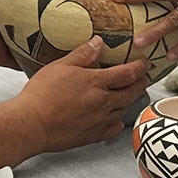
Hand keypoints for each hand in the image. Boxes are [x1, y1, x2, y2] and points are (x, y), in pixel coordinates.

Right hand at [17, 37, 150, 152]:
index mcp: (96, 82)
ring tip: (130, 95)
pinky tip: (115, 119)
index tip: (145, 63)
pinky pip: (114, 129)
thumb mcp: (60, 65)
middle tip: (144, 78)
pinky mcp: (93, 136)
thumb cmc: (42, 94)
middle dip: (140, 83)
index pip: (127, 73)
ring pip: (124, 110)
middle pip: (131, 92)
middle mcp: (103, 102)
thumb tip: (98, 41)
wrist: (32, 124)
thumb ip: (82, 54)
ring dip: (130, 101)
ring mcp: (100, 121)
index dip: (139, 67)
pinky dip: (118, 122)